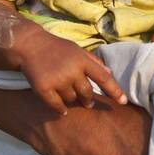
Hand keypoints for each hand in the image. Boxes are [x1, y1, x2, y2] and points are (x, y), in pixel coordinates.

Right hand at [13, 25, 127, 112]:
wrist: (30, 45)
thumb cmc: (57, 48)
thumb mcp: (77, 50)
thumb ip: (94, 62)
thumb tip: (111, 74)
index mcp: (82, 60)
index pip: (104, 78)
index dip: (115, 91)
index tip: (124, 101)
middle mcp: (72, 71)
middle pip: (87, 93)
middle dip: (89, 100)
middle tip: (88, 102)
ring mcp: (58, 80)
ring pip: (72, 100)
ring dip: (72, 100)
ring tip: (66, 93)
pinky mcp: (44, 89)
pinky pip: (57, 106)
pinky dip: (61, 109)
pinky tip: (62, 109)